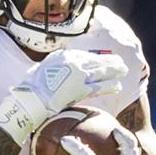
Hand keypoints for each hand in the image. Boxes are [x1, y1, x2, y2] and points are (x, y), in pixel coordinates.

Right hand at [0, 48, 124, 142]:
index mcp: (64, 56)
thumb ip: (57, 65)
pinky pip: (99, 87)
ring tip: (123, 71)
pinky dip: (110, 86)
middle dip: (111, 61)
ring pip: (102, 72)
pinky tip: (117, 86)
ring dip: (114, 71)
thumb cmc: (33, 86)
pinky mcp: (81, 90)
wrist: (31, 99)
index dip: (98, 58)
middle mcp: (74, 63)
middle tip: (121, 63)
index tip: (105, 59)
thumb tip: (63, 67)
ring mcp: (78, 76)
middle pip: (97, 60)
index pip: (86, 55)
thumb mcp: (44, 67)